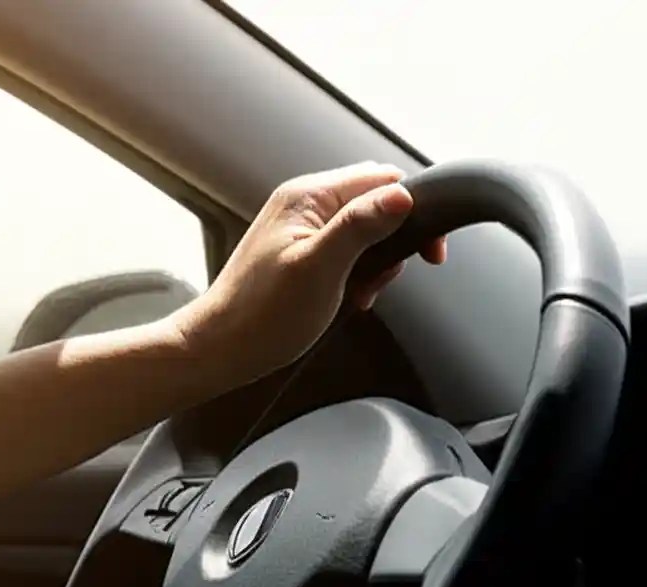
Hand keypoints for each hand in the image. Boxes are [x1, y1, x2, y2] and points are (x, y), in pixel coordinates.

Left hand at [169, 161, 445, 385]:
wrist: (220, 349)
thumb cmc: (261, 315)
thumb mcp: (320, 268)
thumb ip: (360, 227)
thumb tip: (402, 196)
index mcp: (308, 196)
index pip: (382, 178)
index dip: (412, 210)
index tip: (426, 252)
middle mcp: (304, 203)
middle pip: (375, 202)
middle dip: (393, 240)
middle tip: (381, 278)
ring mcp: (300, 228)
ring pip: (364, 230)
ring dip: (375, 263)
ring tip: (360, 293)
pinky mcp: (299, 253)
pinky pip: (345, 251)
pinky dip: (357, 273)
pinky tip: (349, 297)